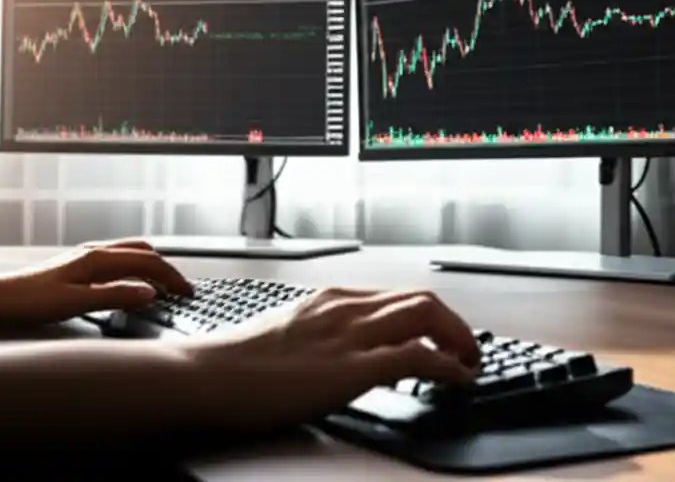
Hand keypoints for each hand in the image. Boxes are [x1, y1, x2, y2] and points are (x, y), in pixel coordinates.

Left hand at [0, 240, 192, 324]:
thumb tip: (150, 293)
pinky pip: (117, 262)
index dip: (172, 277)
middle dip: (166, 268)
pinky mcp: (77, 267)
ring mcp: (85, 258)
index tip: (187, 293)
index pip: (148, 263)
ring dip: (151, 268)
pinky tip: (130, 285)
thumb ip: (115, 297)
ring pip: (131, 254)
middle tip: (180, 289)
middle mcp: (94, 253)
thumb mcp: (75, 303)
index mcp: (98, 258)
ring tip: (162, 286)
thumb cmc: (27, 301)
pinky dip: (134, 271)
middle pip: (143, 252)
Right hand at [183, 287, 480, 424]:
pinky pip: (417, 355)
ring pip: (426, 315)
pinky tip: (456, 378)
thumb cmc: (235, 364)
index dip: (429, 316)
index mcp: (330, 300)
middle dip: (453, 323)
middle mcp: (346, 308)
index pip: (396, 296)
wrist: (207, 376)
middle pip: (421, 299)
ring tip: (468, 362)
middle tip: (465, 349)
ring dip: (458, 339)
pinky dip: (447, 365)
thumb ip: (320, 336)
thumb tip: (341, 354)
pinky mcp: (352, 366)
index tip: (441, 335)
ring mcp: (351, 334)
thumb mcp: (288, 334)